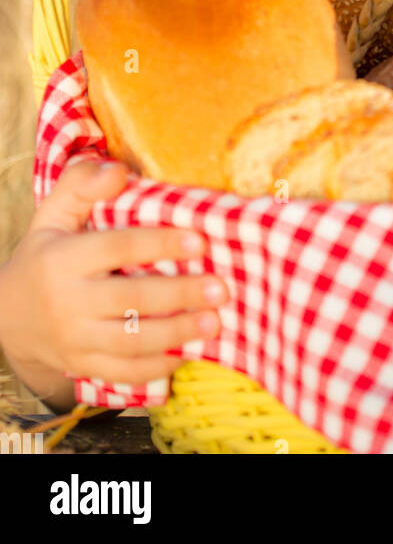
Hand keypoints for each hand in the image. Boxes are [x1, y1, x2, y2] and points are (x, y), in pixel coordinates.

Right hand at [0, 158, 228, 387]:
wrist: (9, 316)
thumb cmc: (45, 254)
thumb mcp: (52, 214)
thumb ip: (81, 184)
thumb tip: (118, 171)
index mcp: (64, 259)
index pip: (118, 248)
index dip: (160, 243)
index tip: (200, 240)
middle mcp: (68, 302)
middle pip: (131, 300)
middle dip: (179, 295)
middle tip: (221, 288)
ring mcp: (75, 340)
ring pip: (131, 342)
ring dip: (176, 333)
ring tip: (214, 322)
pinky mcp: (83, 366)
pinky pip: (124, 372)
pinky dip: (158, 367)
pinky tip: (188, 352)